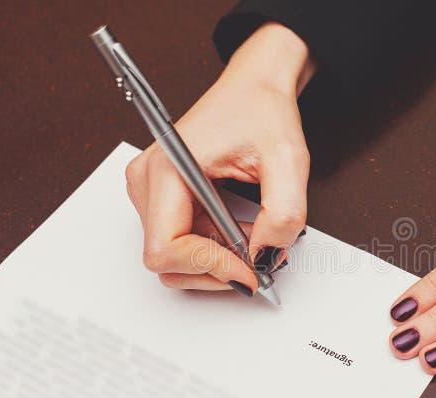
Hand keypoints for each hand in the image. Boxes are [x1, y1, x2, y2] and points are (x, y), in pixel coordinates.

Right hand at [124, 22, 315, 295]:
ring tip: (253, 235)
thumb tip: (266, 257)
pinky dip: (214, 247)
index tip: (249, 270)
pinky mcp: (163, 196)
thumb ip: (283, 214)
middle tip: (258, 257)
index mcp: (167, 169)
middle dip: (216, 267)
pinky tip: (240, 228)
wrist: (255, 88)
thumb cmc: (262, 111)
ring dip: (217, 259)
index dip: (210, 268)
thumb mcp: (288, 160)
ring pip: (174, 257)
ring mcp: (150, 190)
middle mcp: (147, 181)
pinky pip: (181, 242)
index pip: (166, 248)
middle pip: (167, 259)